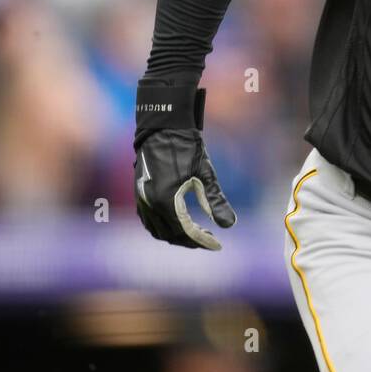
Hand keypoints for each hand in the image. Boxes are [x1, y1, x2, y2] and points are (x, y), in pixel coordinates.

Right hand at [134, 89, 236, 250]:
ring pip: (157, 230)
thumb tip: (230, 225)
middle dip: (190, 241)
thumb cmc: (185, 147)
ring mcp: (142, 199)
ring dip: (175, 236)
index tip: (218, 244)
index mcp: (166, 201)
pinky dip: (161, 227)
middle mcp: (150, 204)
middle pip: (170, 235)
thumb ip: (216, 201)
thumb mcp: (205, 174)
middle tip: (209, 239)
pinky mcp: (139, 193)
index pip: (186, 231)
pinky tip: (175, 223)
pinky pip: (148, 220)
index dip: (203, 241)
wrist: (162, 126)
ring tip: (194, 234)